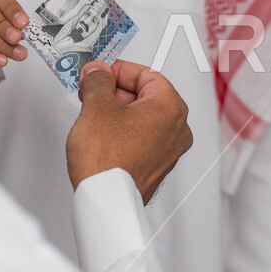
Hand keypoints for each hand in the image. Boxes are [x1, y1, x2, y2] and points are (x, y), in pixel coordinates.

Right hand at [66, 60, 193, 203]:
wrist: (107, 201)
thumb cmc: (108, 162)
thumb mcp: (97, 108)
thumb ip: (98, 82)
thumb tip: (98, 72)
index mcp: (171, 107)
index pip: (147, 73)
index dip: (119, 70)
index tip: (100, 71)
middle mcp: (178, 128)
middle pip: (147, 95)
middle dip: (117, 90)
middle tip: (93, 90)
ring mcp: (170, 149)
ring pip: (144, 116)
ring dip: (119, 110)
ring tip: (93, 112)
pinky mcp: (158, 165)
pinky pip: (143, 137)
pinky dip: (125, 130)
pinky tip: (103, 133)